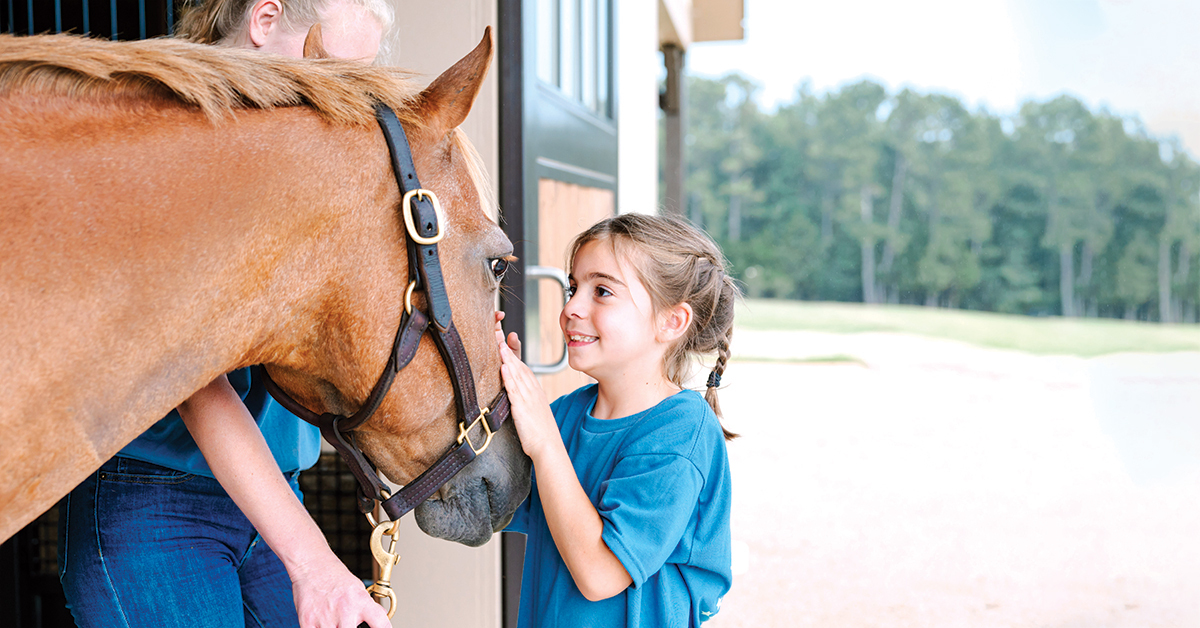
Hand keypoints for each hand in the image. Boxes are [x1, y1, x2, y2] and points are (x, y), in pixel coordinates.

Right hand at [290, 552, 390, 627]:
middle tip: (350, 624)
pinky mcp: (307, 622)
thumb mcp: (357, 588)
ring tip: (334, 621)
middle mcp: (345, 611)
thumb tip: (378, 620)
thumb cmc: (333, 575)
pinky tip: (322, 623)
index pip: (381, 624)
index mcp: (360, 601)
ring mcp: (326, 618)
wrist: (311, 565)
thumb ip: (366, 607)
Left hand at [495, 313, 558, 459]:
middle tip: (498, 334)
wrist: (548, 447)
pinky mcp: (523, 408)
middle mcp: (532, 391)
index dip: (513, 354)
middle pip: (519, 366)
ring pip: (517, 374)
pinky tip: (504, 367)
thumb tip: (516, 396)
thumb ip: (524, 401)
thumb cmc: (540, 434)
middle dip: (508, 350)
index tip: (504, 342)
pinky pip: (515, 390)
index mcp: (534, 392)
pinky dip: (509, 377)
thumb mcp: (533, 412)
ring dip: (508, 358)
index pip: (523, 368)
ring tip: (499, 344)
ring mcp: (528, 398)